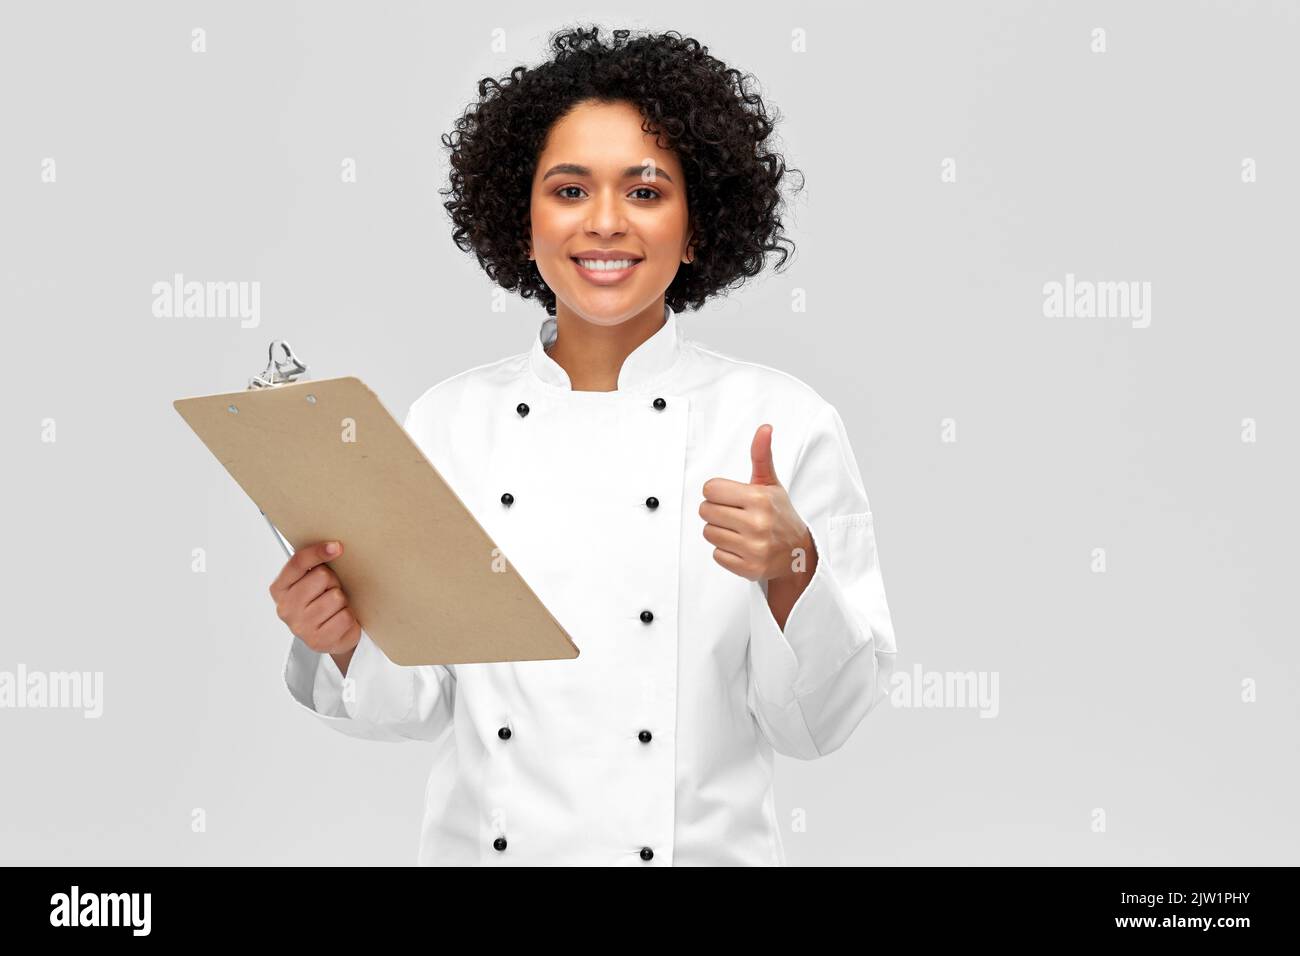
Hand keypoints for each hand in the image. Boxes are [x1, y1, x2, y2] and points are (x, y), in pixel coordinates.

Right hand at [269, 540, 362, 666]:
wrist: (331, 636)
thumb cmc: (321, 602)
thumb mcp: (310, 581)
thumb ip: (312, 565)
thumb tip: (333, 546)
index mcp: (279, 589)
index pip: (298, 563)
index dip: (318, 552)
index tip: (336, 546)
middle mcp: (285, 608)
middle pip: (322, 576)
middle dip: (332, 581)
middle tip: (330, 591)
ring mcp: (300, 626)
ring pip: (336, 596)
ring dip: (342, 601)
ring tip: (335, 608)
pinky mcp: (318, 640)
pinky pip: (345, 616)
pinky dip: (348, 617)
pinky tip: (339, 621)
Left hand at [699, 424, 814, 582]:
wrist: (798, 553)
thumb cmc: (779, 514)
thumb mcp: (770, 483)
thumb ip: (761, 455)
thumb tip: (764, 428)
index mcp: (759, 498)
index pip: (710, 490)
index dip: (717, 492)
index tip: (732, 498)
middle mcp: (757, 523)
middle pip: (705, 511)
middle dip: (717, 511)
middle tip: (736, 515)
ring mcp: (754, 548)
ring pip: (708, 533)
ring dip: (720, 532)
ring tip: (740, 531)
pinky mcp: (749, 568)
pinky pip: (716, 555)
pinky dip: (726, 552)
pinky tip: (743, 547)